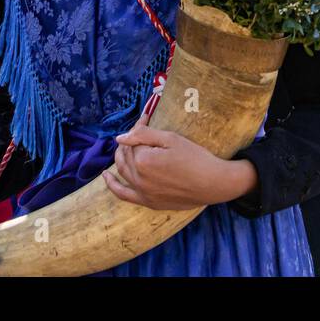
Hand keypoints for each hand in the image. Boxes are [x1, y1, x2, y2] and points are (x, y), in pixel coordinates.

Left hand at [102, 123, 256, 210]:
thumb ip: (143, 135)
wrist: (212, 183)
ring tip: (123, 148)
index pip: (133, 140)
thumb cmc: (195, 158)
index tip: (147, 118)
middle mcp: (139, 178)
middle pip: (126, 156)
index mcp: (143, 161)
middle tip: (140, 131)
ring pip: (122, 171)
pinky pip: (124, 195)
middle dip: (130, 141)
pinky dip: (113, 186)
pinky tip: (107, 177)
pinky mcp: (148, 202)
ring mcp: (142, 192)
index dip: (139, 128)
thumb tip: (120, 136)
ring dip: (121, 158)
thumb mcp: (171, 139)